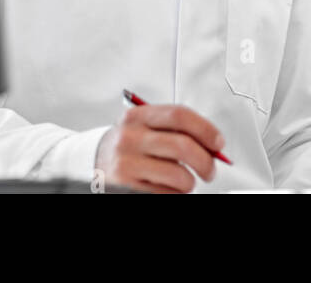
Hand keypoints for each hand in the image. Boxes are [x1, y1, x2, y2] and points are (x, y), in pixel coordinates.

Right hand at [95, 103, 224, 193]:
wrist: (93, 161)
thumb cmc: (129, 144)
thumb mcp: (145, 126)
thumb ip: (176, 130)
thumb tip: (213, 145)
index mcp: (138, 116)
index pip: (179, 116)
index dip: (206, 129)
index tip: (218, 143)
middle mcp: (130, 138)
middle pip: (183, 146)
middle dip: (206, 161)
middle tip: (210, 169)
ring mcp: (127, 164)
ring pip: (179, 175)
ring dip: (190, 182)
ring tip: (185, 181)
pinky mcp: (126, 188)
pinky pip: (167, 194)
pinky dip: (175, 194)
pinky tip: (168, 188)